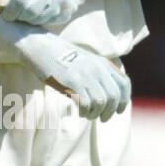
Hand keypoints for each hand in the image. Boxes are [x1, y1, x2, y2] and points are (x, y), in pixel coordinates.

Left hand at [0, 0, 101, 26]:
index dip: (10, 12)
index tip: (7, 16)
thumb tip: (1, 8)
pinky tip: (43, 12)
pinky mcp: (69, 7)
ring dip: (32, 20)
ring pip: (41, 19)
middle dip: (21, 17)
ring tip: (30, 12)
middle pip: (30, 13)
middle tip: (18, 15)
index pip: (19, 1)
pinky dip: (45, 20)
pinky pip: (53, 21)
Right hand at [0, 17, 129, 121]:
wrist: (40, 47)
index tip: (119, 110)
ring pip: (101, 103)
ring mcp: (84, 75)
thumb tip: (109, 97)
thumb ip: (98, 74)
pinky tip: (79, 111)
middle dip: (110, 112)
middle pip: (114, 97)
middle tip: (102, 118)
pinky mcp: (71, 82)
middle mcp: (97, 68)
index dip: (124, 100)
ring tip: (87, 114)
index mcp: (102, 63)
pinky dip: (84, 112)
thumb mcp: (85, 61)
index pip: (124, 83)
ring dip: (95, 113)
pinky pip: (85, 104)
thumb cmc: (60, 58)